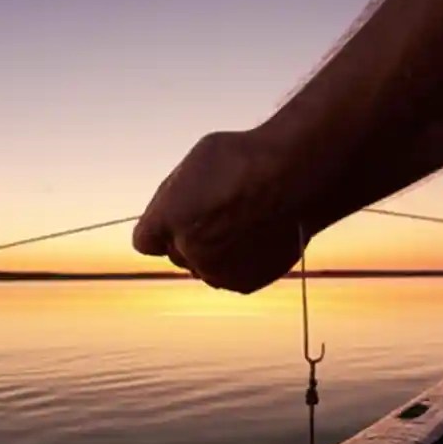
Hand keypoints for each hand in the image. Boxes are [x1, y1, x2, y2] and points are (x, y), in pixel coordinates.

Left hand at [132, 129, 313, 293]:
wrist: (297, 178)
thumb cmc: (250, 159)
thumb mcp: (199, 161)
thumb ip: (178, 193)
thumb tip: (175, 207)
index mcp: (168, 218)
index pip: (145, 240)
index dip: (163, 227)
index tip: (180, 217)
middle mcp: (188, 250)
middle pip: (178, 253)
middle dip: (193, 238)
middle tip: (222, 213)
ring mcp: (217, 270)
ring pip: (206, 268)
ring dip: (217, 253)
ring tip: (244, 224)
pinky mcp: (244, 283)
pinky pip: (232, 277)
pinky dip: (241, 262)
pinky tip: (257, 238)